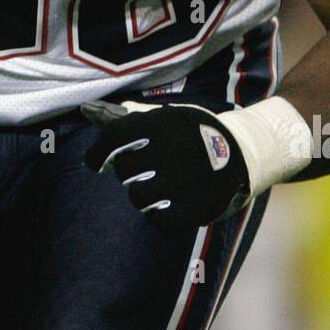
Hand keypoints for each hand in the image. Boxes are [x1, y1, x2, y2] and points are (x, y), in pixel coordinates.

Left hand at [81, 99, 251, 231]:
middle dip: (130, 172)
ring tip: (158, 188)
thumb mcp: (166, 117)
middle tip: (147, 170)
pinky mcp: (197, 206)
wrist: (244, 151)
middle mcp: (172, 149)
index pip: (114, 137)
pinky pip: (158, 219)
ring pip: (138, 196)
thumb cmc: (193, 134)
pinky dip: (158, 215)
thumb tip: (86, 110)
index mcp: (162, 123)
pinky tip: (166, 205)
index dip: (98, 152)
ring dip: (143, 194)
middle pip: (124, 169)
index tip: (95, 162)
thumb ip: (126, 118)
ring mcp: (185, 180)